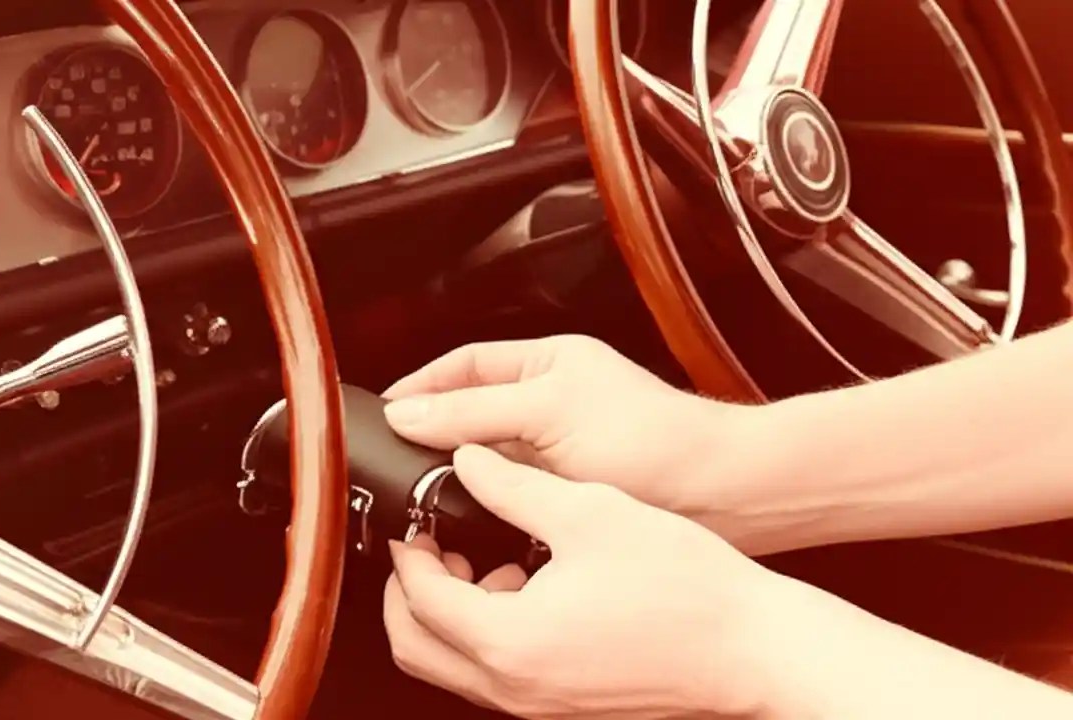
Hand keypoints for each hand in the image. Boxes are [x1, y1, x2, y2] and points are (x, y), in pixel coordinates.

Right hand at [383, 336, 761, 547]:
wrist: (718, 495)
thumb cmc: (655, 440)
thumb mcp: (549, 414)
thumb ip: (473, 413)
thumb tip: (407, 414)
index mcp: (547, 362)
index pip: (463, 366)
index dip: (420, 387)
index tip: (383, 414)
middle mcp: (549, 401)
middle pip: (469, 412)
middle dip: (434, 433)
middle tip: (397, 460)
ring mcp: (557, 448)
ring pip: (487, 457)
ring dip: (460, 473)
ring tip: (428, 493)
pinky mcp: (566, 490)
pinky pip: (509, 492)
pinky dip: (487, 503)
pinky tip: (473, 519)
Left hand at [384, 445, 797, 718]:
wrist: (757, 649)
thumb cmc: (688, 589)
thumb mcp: (590, 512)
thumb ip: (511, 485)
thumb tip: (464, 461)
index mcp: (510, 642)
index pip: (419, 600)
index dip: (408, 553)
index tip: (415, 522)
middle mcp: (517, 689)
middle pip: (418, 649)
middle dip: (414, 592)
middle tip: (435, 545)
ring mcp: (542, 708)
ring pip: (457, 667)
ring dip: (454, 613)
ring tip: (491, 558)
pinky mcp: (567, 708)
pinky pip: (500, 676)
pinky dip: (493, 634)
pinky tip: (533, 587)